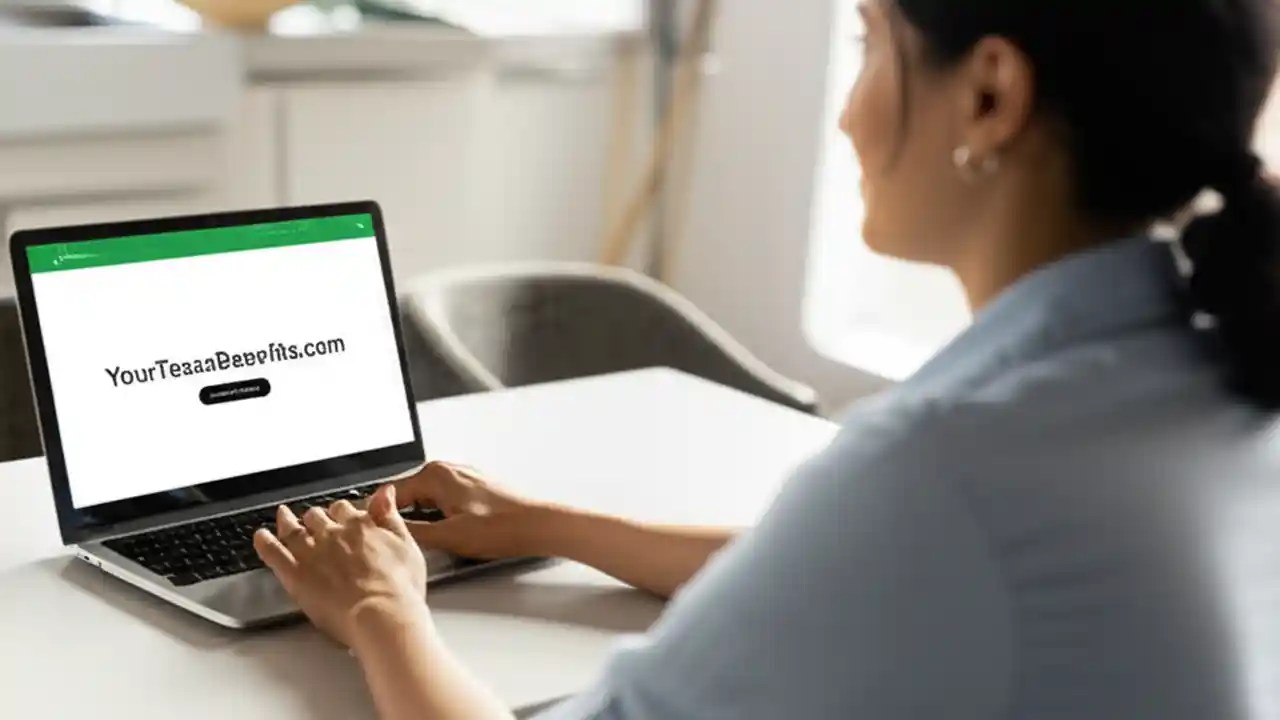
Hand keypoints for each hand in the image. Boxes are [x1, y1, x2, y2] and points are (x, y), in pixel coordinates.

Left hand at [253, 485, 427, 646]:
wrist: (382, 614)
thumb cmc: (399, 589)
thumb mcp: (407, 544)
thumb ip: (391, 516)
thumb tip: (386, 492)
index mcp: (362, 526)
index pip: (345, 510)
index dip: (341, 512)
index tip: (340, 516)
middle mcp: (334, 535)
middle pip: (318, 518)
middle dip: (315, 518)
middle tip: (313, 521)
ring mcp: (312, 553)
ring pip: (294, 530)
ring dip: (287, 522)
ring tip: (283, 518)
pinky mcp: (296, 574)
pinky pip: (273, 552)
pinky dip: (264, 542)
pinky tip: (260, 537)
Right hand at [392, 461, 552, 559]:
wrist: (538, 525)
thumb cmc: (502, 527)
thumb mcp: (449, 536)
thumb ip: (412, 532)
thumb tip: (387, 531)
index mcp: (434, 475)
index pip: (390, 494)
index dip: (379, 517)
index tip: (374, 535)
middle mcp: (445, 470)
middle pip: (407, 496)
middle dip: (402, 518)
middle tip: (400, 543)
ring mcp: (460, 477)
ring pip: (425, 500)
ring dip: (423, 519)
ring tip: (428, 540)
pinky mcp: (471, 488)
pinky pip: (442, 501)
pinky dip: (439, 516)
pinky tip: (449, 533)